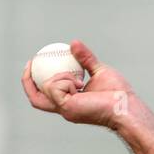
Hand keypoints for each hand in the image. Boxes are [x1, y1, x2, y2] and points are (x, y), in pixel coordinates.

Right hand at [20, 39, 136, 128]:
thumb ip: (86, 59)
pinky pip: (55, 87)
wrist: (126, 106)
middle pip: (35, 99)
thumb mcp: (99, 71)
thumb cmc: (118, 94)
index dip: (34, 81)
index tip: (34, 62)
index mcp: (70, 102)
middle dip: (27, 81)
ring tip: (79, 79)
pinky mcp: (67, 107)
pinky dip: (65, 80)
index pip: (46, 95)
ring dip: (60, 76)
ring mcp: (65, 110)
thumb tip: (74, 43)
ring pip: (46, 87)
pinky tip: (80, 83)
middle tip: (30, 62)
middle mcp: (65, 108)